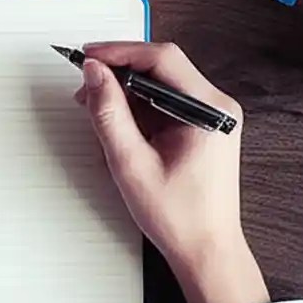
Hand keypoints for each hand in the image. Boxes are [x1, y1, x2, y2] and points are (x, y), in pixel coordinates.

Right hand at [76, 42, 267, 302]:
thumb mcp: (131, 164)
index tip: (88, 56)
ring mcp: (212, 116)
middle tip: (85, 83)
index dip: (120, 51)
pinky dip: (139, 105)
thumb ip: (110, 114)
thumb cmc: (179, 218)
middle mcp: (217, 107)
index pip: (162, 58)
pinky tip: (117, 120)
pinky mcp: (203, 127)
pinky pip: (166, 101)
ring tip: (94, 105)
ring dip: (127, 89)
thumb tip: (94, 74)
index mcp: (209, 111)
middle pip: (162, 66)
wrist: (207, 251)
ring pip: (162, 82)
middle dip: (119, 70)